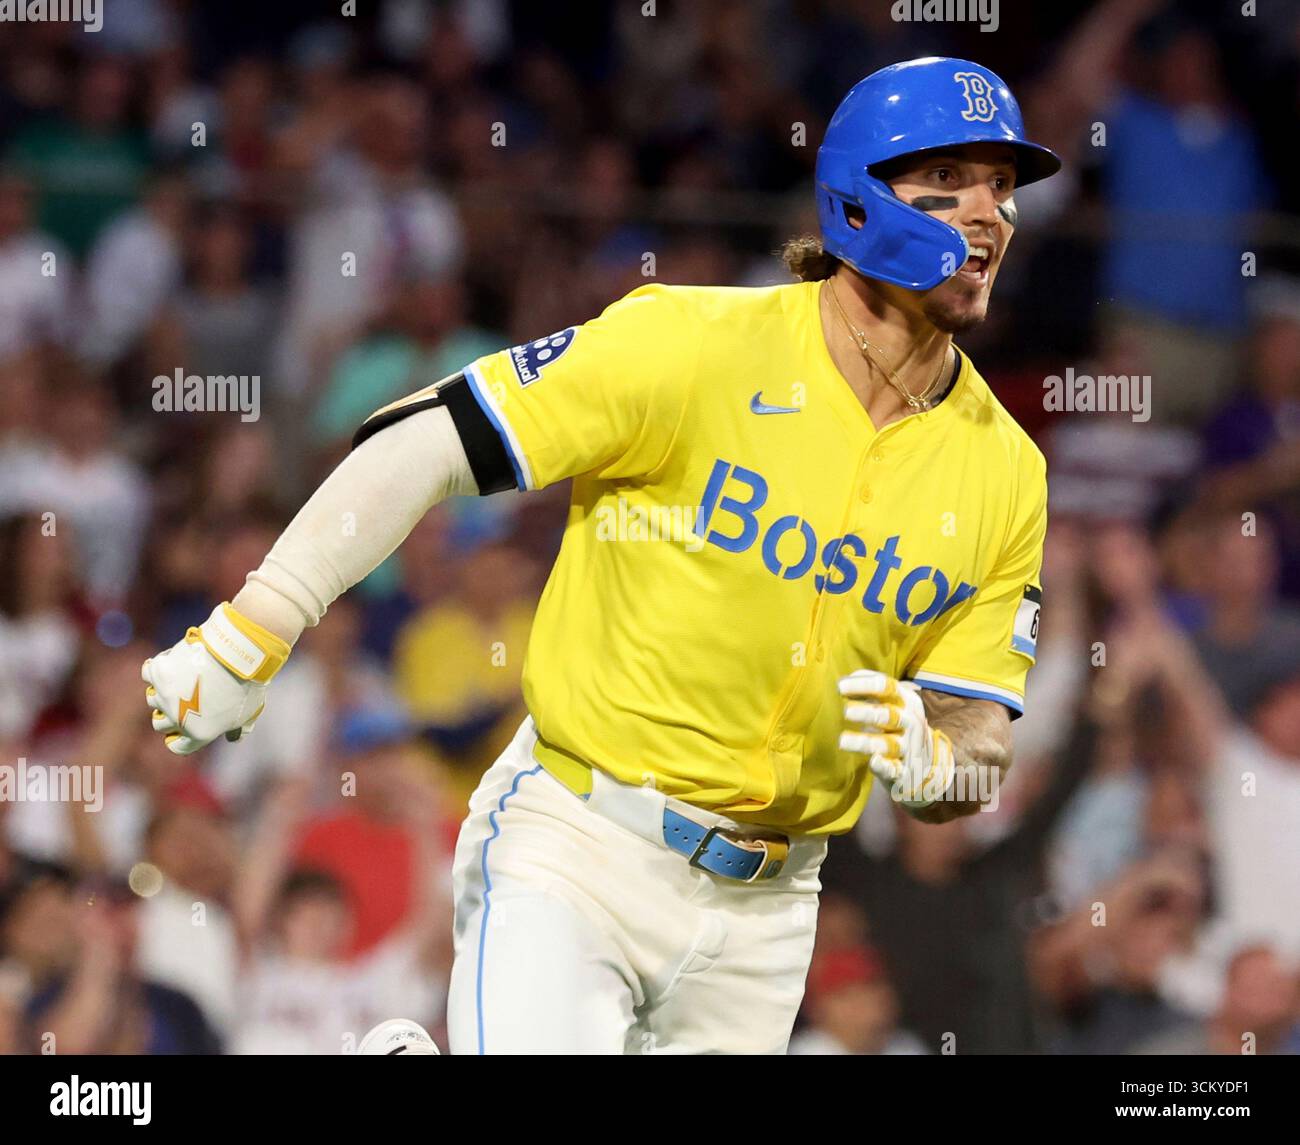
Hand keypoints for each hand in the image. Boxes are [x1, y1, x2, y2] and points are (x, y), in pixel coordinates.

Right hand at [141, 603, 289, 755]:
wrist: (237, 654)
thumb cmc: (247, 684)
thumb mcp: (250, 712)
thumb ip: (239, 728)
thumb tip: (234, 738)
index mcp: (199, 734)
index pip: (177, 746)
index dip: (179, 737)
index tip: (184, 726)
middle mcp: (177, 719)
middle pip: (160, 724)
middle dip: (169, 714)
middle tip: (183, 699)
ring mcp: (165, 695)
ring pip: (153, 699)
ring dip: (164, 691)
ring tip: (182, 678)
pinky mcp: (159, 672)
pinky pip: (148, 672)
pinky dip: (157, 668)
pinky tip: (171, 661)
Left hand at [839, 670, 954, 809]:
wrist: (925, 764)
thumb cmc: (897, 726)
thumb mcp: (892, 703)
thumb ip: (870, 691)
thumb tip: (842, 683)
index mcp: (906, 701)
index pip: (886, 686)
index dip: (863, 685)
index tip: (840, 687)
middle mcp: (910, 722)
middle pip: (888, 714)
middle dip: (867, 712)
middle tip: (846, 712)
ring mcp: (908, 748)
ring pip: (887, 743)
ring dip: (865, 741)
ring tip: (842, 741)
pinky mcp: (902, 772)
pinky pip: (893, 769)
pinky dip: (883, 766)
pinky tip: (874, 761)